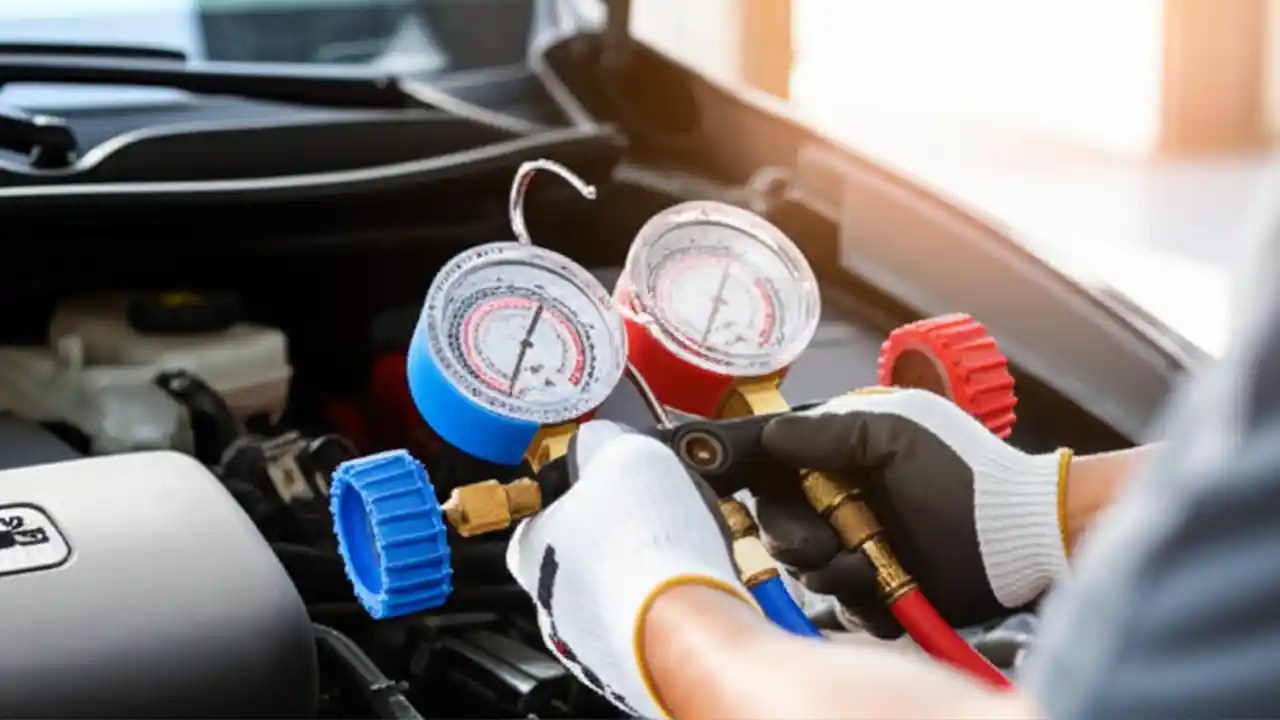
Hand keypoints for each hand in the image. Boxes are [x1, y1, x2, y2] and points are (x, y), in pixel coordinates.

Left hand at [506, 420, 754, 717]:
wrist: (689, 623)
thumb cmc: (646, 545)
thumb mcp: (623, 451)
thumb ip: (605, 439)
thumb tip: (604, 438)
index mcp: (529, 545)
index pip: (551, 501)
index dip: (591, 480)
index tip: (618, 475)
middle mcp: (548, 599)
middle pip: (586, 544)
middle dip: (623, 526)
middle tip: (657, 510)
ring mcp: (588, 637)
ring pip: (618, 583)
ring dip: (647, 563)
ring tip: (682, 545)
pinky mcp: (631, 660)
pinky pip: (648, 616)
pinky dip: (667, 598)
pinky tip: (689, 583)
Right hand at [756, 388, 1070, 636]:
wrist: (1018, 533)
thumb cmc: (963, 470)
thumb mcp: (895, 432)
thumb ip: (828, 431)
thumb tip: (769, 433)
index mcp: (838, 455)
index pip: (772, 465)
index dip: (748, 474)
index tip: (729, 482)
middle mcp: (840, 502)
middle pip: (778, 525)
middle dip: (794, 537)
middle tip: (823, 541)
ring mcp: (859, 549)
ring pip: (808, 572)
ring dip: (836, 571)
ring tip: (874, 562)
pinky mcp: (879, 592)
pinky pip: (845, 611)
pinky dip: (864, 604)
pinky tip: (890, 586)